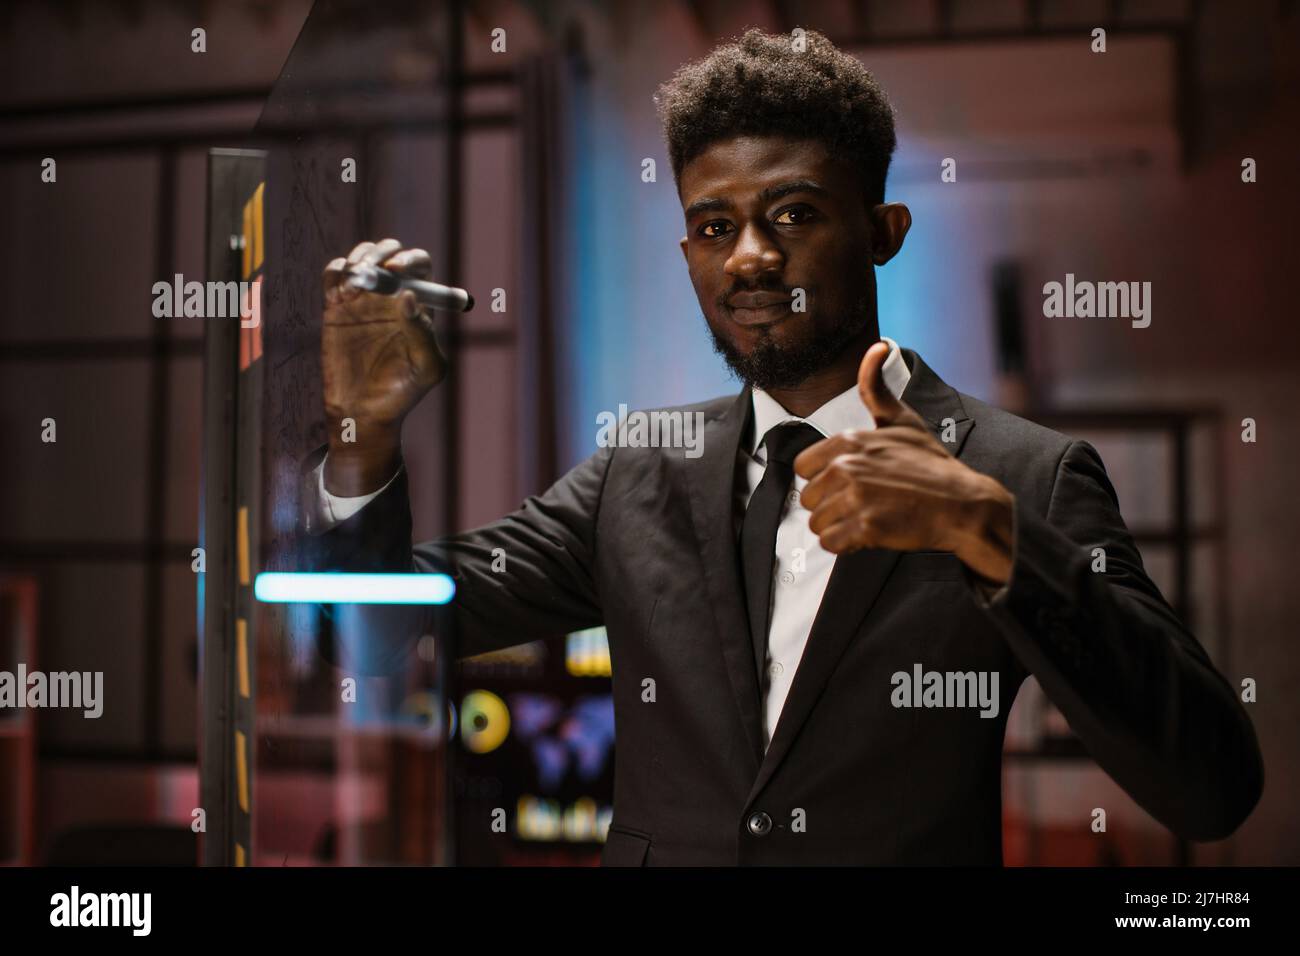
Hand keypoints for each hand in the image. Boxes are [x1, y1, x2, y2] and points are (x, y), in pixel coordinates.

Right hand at [321, 239, 447, 493]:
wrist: (363, 412)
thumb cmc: (402, 393)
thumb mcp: (426, 368)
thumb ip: (423, 333)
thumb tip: (409, 296)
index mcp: (418, 305)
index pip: (419, 265)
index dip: (409, 259)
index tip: (397, 270)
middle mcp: (391, 296)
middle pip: (388, 253)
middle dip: (379, 252)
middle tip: (371, 271)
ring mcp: (363, 299)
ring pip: (360, 257)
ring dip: (357, 260)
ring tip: (354, 289)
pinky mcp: (335, 307)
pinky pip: (334, 274)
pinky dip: (335, 272)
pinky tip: (340, 295)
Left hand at [793, 342, 1015, 583]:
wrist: (962, 504)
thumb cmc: (931, 465)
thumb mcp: (902, 420)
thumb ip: (875, 388)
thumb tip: (877, 346)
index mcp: (848, 441)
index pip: (802, 468)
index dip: (823, 478)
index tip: (849, 481)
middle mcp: (847, 467)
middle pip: (807, 498)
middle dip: (830, 505)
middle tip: (862, 502)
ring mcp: (855, 498)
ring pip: (817, 522)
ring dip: (838, 526)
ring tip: (868, 516)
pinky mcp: (866, 528)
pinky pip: (830, 543)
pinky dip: (845, 544)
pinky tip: (868, 534)